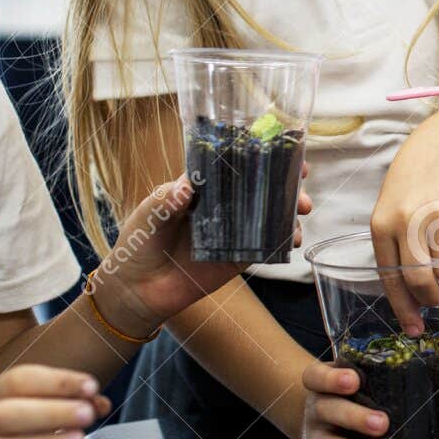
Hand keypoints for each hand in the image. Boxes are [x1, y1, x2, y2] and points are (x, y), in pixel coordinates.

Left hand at [91, 169, 312, 338]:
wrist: (138, 290)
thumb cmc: (138, 244)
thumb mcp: (146, 217)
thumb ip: (165, 202)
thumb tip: (185, 187)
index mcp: (203, 187)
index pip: (235, 163)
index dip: (261, 153)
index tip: (283, 148)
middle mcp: (223, 205)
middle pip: (261, 187)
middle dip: (286, 183)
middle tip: (299, 184)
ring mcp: (234, 231)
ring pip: (269, 214)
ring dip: (289, 210)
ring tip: (301, 212)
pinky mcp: (238, 258)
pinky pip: (266, 246)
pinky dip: (283, 241)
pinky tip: (293, 239)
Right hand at [301, 362, 389, 438]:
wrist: (317, 419)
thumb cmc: (348, 395)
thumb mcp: (351, 377)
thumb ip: (374, 371)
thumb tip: (420, 354)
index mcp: (320, 385)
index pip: (316, 378)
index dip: (332, 380)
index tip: (354, 380)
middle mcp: (315, 411)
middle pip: (327, 412)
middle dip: (354, 418)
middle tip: (382, 423)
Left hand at [369, 108, 438, 333]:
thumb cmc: (415, 178)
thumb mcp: (391, 206)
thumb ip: (396, 243)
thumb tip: (408, 291)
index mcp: (383, 222)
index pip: (391, 277)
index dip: (404, 309)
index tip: (414, 329)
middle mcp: (411, 221)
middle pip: (422, 281)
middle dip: (430, 299)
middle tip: (434, 300)